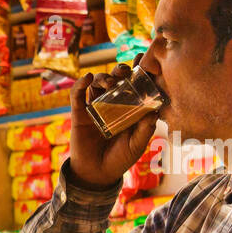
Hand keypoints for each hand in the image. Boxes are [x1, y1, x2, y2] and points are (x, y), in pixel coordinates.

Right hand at [68, 64, 157, 188]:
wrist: (97, 174)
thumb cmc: (120, 159)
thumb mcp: (138, 144)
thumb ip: (146, 128)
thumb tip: (154, 110)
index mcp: (128, 108)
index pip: (134, 85)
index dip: (138, 71)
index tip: (142, 58)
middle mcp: (112, 105)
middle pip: (115, 79)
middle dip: (120, 70)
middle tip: (125, 71)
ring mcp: (95, 108)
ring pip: (97, 84)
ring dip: (103, 77)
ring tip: (110, 81)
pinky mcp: (79, 113)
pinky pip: (77, 95)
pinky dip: (80, 83)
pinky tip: (87, 78)